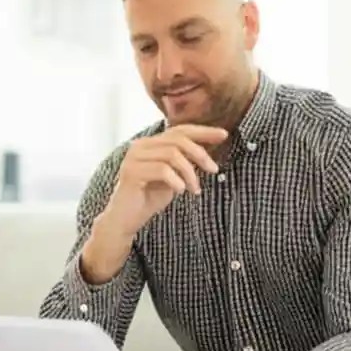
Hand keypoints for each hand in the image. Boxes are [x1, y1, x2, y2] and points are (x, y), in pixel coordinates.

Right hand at [99, 125, 228, 239]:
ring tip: (195, 189)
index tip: (224, 135)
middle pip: (178, 139)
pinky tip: (180, 191)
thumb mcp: (172, 177)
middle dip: (200, 154)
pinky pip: (162, 170)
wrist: (125, 220)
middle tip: (214, 170)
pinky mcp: (131, 172)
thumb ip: (184, 163)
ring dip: (190, 173)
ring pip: (172, 155)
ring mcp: (134, 158)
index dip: (203, 131)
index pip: (179, 130)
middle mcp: (140, 146)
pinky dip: (177, 181)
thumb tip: (207, 154)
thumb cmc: (149, 199)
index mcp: (150, 143)